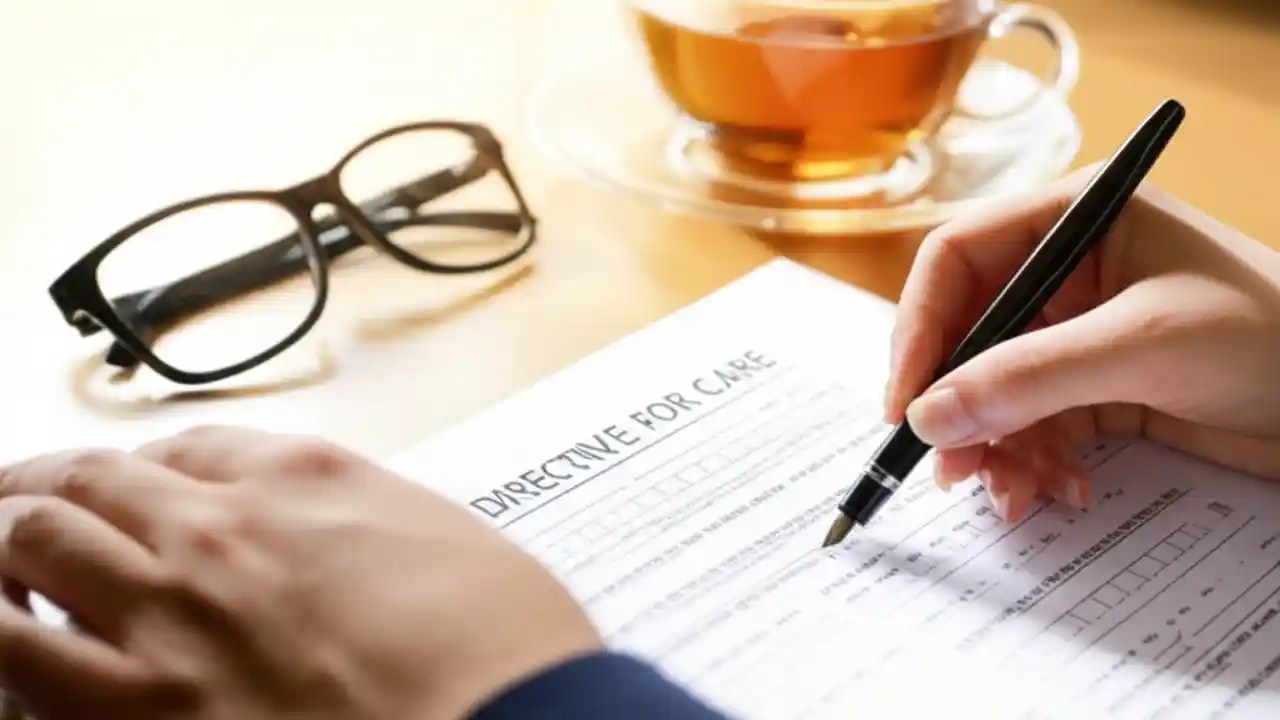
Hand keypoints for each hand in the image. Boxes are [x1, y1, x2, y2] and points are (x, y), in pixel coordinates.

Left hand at [0, 427, 598, 719]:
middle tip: (30, 497)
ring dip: (9, 535)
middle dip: (53, 485)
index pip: (191, 447)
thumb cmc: (502, 646)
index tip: (142, 486)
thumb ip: (368, 525)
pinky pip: (15, 649)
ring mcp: (170, 607)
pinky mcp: (137, 704)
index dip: (151, 467)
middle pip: (98, 477)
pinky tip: (1, 625)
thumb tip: (342, 544)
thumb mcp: (447, 542)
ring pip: (39, 537)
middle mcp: (222, 524)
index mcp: (305, 477)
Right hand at [886, 166, 1279, 521]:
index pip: (957, 258)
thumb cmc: (1272, 336)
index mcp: (1075, 217)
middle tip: (951, 465)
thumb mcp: (1142, 347)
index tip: (906, 401)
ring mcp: (1080, 330)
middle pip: (967, 332)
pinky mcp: (1098, 385)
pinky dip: (1032, 461)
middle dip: (957, 402)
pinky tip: (1059, 490)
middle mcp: (1068, 268)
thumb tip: (927, 416)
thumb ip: (1028, 378)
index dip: (919, 328)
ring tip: (1014, 493)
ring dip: (995, 445)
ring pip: (994, 388)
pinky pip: (1032, 423)